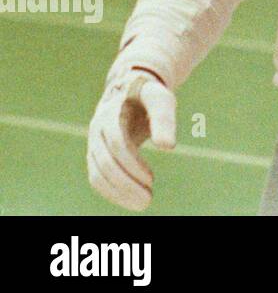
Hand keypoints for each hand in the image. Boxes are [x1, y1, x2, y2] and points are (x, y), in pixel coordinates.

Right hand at [87, 69, 175, 210]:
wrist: (130, 90)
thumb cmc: (149, 95)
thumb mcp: (161, 100)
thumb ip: (164, 119)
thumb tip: (168, 147)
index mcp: (112, 113)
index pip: (118, 143)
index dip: (132, 163)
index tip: (151, 180)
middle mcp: (97, 129)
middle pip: (105, 162)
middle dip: (125, 184)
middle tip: (147, 200)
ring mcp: (93, 142)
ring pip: (97, 174)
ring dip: (117, 192)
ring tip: (143, 203)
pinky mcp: (95, 154)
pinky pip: (96, 176)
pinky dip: (111, 191)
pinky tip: (130, 198)